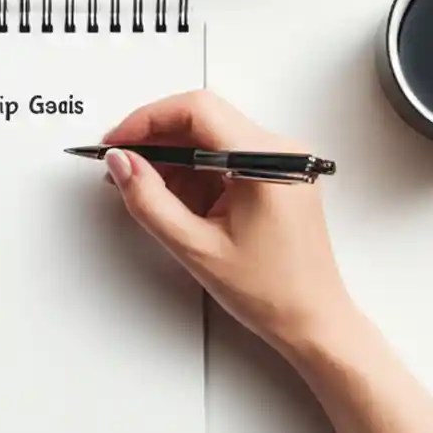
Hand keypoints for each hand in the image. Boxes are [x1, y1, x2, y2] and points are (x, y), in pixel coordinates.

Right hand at [102, 91, 355, 353]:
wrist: (313, 322)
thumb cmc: (274, 293)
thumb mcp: (196, 248)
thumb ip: (150, 200)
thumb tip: (122, 163)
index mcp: (267, 161)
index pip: (197, 110)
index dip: (147, 120)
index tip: (119, 141)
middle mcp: (279, 152)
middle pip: (202, 119)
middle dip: (156, 140)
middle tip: (123, 165)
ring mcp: (280, 162)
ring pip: (210, 138)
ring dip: (173, 159)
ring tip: (147, 192)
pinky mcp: (274, 176)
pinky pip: (224, 158)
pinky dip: (193, 174)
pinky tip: (175, 201)